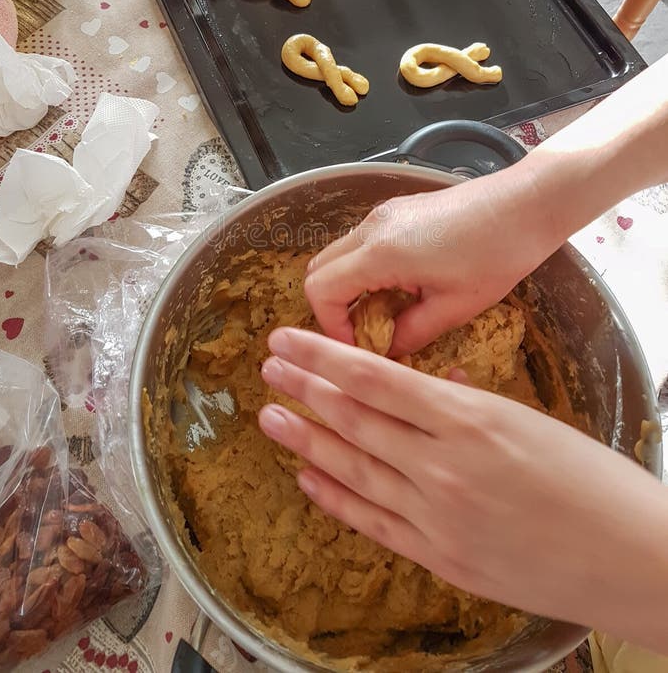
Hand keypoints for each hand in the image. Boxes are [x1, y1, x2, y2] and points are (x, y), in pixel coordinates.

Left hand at [259, 328, 667, 653]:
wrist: (630, 558)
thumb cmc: (592, 479)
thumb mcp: (530, 421)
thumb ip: (469, 405)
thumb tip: (435, 386)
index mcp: (470, 419)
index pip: (377, 378)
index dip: (324, 357)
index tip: (287, 338)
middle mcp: (442, 467)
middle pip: (355, 420)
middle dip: (306, 390)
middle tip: (268, 368)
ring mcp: (436, 518)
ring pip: (354, 469)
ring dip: (307, 441)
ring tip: (271, 417)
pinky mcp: (439, 559)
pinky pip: (373, 522)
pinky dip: (336, 498)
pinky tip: (308, 479)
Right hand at [305, 166, 556, 354]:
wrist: (526, 203)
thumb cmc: (497, 255)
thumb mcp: (456, 307)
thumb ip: (412, 333)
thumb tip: (387, 352)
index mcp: (380, 252)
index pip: (321, 290)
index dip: (330, 326)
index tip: (358, 347)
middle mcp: (372, 227)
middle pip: (319, 269)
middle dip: (333, 307)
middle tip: (365, 333)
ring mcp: (382, 213)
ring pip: (339, 254)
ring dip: (350, 287)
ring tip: (386, 313)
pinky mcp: (397, 209)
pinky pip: (361, 243)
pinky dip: (364, 269)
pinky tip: (401, 286)